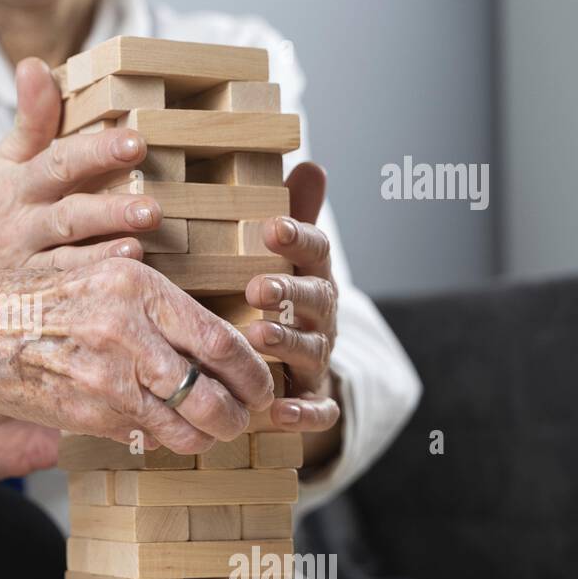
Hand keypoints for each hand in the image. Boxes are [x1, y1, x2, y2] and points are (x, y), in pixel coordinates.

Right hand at [0, 57, 163, 285]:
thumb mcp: (0, 160)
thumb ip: (30, 119)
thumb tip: (35, 64)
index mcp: (17, 184)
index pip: (58, 163)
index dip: (96, 152)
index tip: (135, 141)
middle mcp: (21, 224)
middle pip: (68, 215)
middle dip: (109, 210)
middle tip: (152, 206)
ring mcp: (25, 264)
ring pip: (66, 259)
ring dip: (104, 253)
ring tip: (140, 243)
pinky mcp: (32, 297)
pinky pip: (63, 291)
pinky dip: (90, 284)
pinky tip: (123, 279)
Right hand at [0, 258, 275, 453]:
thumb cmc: (32, 303)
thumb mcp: (98, 279)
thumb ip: (153, 307)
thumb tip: (212, 345)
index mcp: (135, 285)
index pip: (218, 339)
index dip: (251, 372)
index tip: (261, 383)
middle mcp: (124, 327)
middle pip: (210, 386)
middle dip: (238, 412)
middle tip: (246, 417)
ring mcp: (104, 375)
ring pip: (183, 421)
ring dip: (207, 436)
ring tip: (214, 434)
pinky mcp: (84, 412)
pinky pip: (144, 435)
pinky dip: (164, 440)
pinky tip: (167, 435)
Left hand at [242, 161, 340, 436]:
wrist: (300, 370)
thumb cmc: (282, 303)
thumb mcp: (287, 261)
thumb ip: (295, 218)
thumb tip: (311, 164)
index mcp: (313, 277)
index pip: (314, 252)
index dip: (297, 239)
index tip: (271, 226)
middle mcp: (321, 317)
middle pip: (315, 300)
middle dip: (288, 292)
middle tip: (256, 287)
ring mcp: (320, 358)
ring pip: (311, 349)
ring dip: (286, 344)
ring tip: (258, 338)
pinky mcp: (314, 398)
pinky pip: (317, 410)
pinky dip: (303, 414)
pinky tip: (280, 412)